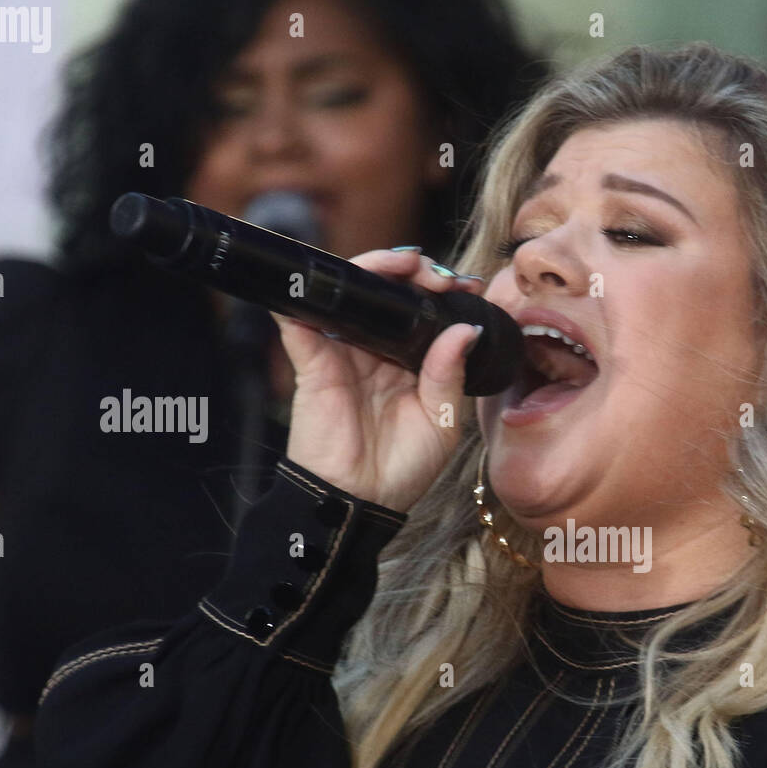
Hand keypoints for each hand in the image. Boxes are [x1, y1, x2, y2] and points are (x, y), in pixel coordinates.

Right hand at [275, 249, 485, 511]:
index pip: (420, 312)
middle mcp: (374, 352)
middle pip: (385, 293)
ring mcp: (341, 354)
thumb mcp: (441, 423)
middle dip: (410, 271)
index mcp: (408, 363)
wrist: (361, 503)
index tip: (466, 286)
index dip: (440, 291)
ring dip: (373, 269)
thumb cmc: (402, 469)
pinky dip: (304, 294)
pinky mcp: (312, 363)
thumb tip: (465, 331)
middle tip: (434, 272)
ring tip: (402, 264)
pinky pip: (300, 321)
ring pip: (349, 294)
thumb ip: (449, 374)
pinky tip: (329, 278)